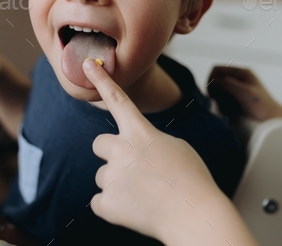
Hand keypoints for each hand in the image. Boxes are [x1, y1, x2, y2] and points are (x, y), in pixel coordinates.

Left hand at [82, 59, 219, 241]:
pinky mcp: (106, 202)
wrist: (194, 215)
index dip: (102, 80)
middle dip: (112, 154)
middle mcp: (122, 150)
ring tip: (144, 193)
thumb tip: (133, 149)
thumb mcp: (176, 147)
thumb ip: (148, 140)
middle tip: (134, 168)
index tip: (87, 65)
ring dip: (117, 182)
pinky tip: (135, 208)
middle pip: (100, 143)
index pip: (117, 99)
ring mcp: (113, 176)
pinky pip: (99, 200)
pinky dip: (113, 206)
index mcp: (141, 132)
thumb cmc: (191, 181)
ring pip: (103, 174)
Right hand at [208, 66, 281, 120]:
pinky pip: (225, 99)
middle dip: (216, 93)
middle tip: (224, 104)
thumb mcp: (244, 93)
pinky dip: (225, 105)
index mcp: (242, 72)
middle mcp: (240, 78)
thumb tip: (213, 81)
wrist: (275, 120)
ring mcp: (239, 88)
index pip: (216, 69)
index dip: (211, 81)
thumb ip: (227, 84)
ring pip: (219, 90)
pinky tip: (232, 113)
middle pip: (216, 80)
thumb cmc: (263, 108)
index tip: (213, 95)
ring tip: (230, 110)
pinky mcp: (239, 98)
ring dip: (220, 100)